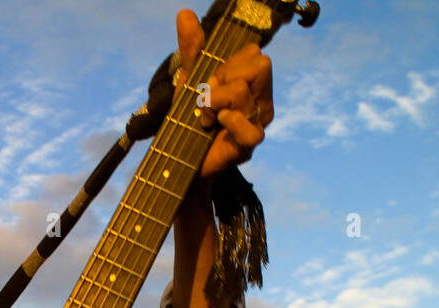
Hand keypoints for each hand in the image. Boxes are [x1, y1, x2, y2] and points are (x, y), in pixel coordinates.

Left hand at [174, 8, 273, 180]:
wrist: (178, 161)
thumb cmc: (188, 121)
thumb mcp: (188, 80)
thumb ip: (192, 49)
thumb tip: (185, 13)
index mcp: (252, 83)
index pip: (255, 53)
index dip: (229, 62)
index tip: (211, 82)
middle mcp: (261, 101)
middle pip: (261, 64)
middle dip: (225, 76)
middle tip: (208, 98)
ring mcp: (257, 123)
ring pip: (243, 91)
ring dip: (214, 101)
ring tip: (203, 117)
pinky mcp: (249, 146)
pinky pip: (248, 127)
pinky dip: (227, 122)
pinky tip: (214, 126)